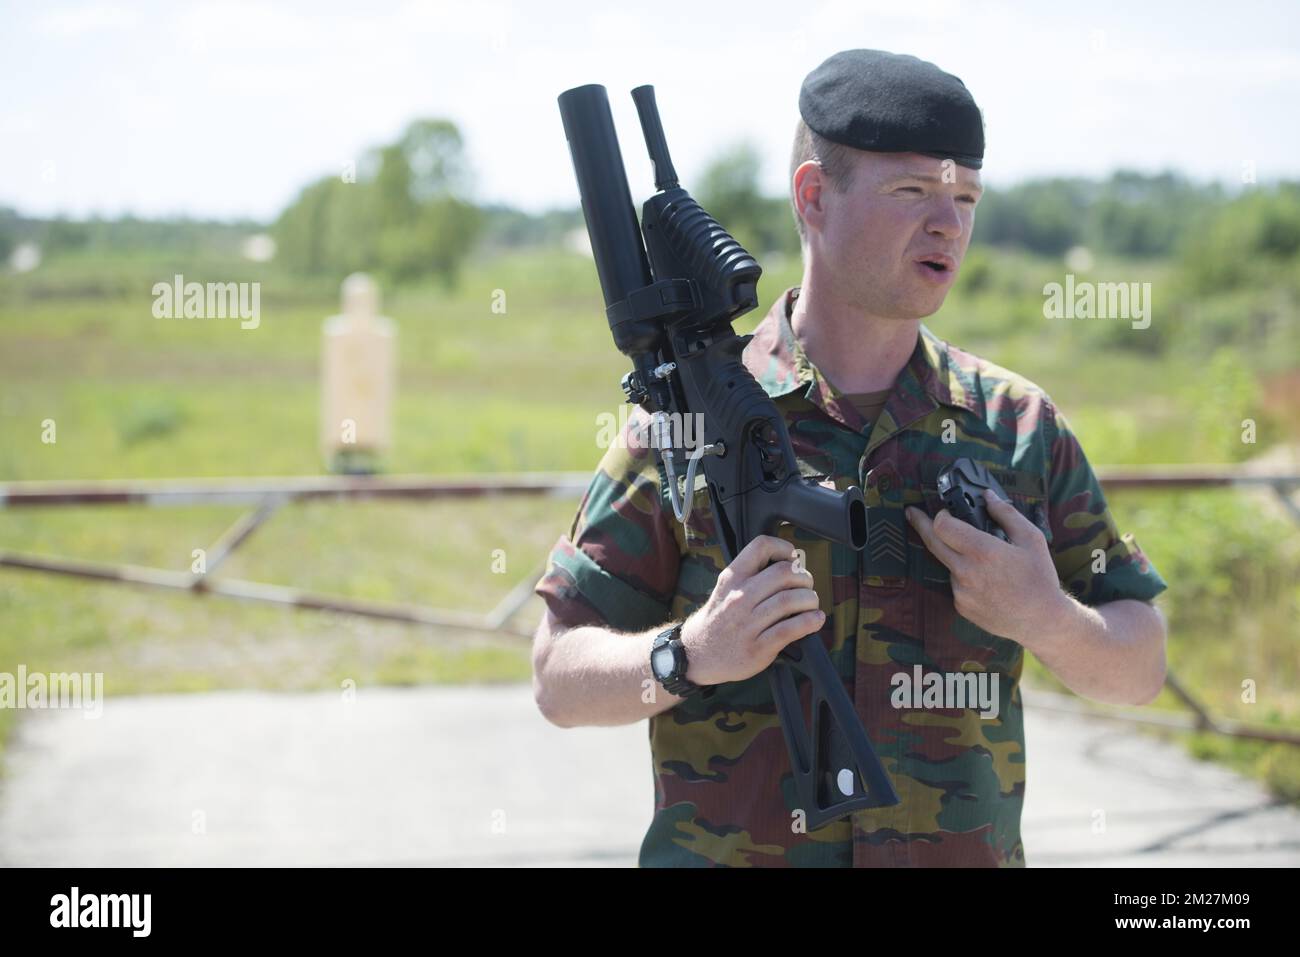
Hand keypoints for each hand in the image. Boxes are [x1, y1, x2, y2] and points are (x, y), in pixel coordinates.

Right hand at [678, 535, 824, 685]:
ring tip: (811, 604)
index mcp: (732, 578)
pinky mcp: (759, 647)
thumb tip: (791, 563)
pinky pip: (791, 629)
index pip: (761, 546)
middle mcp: (739, 598)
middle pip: (784, 573)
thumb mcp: (726, 588)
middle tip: (806, 586)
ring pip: (790, 600)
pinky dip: (810, 622)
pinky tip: (815, 620)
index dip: (784, 548)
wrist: (699, 653)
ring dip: (810, 600)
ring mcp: (748, 623)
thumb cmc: (720, 618)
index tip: (792, 559)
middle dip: (804, 578)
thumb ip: (752, 574)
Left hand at [905, 489, 1067, 647]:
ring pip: (949, 565)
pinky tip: (987, 583)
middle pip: (932, 542)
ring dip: (957, 557)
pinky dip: (965, 578)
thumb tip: (987, 495)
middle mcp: (966, 572)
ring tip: (988, 565)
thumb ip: (1006, 514)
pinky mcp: (961, 606)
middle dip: (919, 524)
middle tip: (912, 513)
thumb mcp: (1031, 539)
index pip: (943, 526)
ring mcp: (961, 591)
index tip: (944, 512)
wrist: (1042, 621)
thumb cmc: (1040, 578)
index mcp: (983, 551)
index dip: (941, 516)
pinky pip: (956, 584)